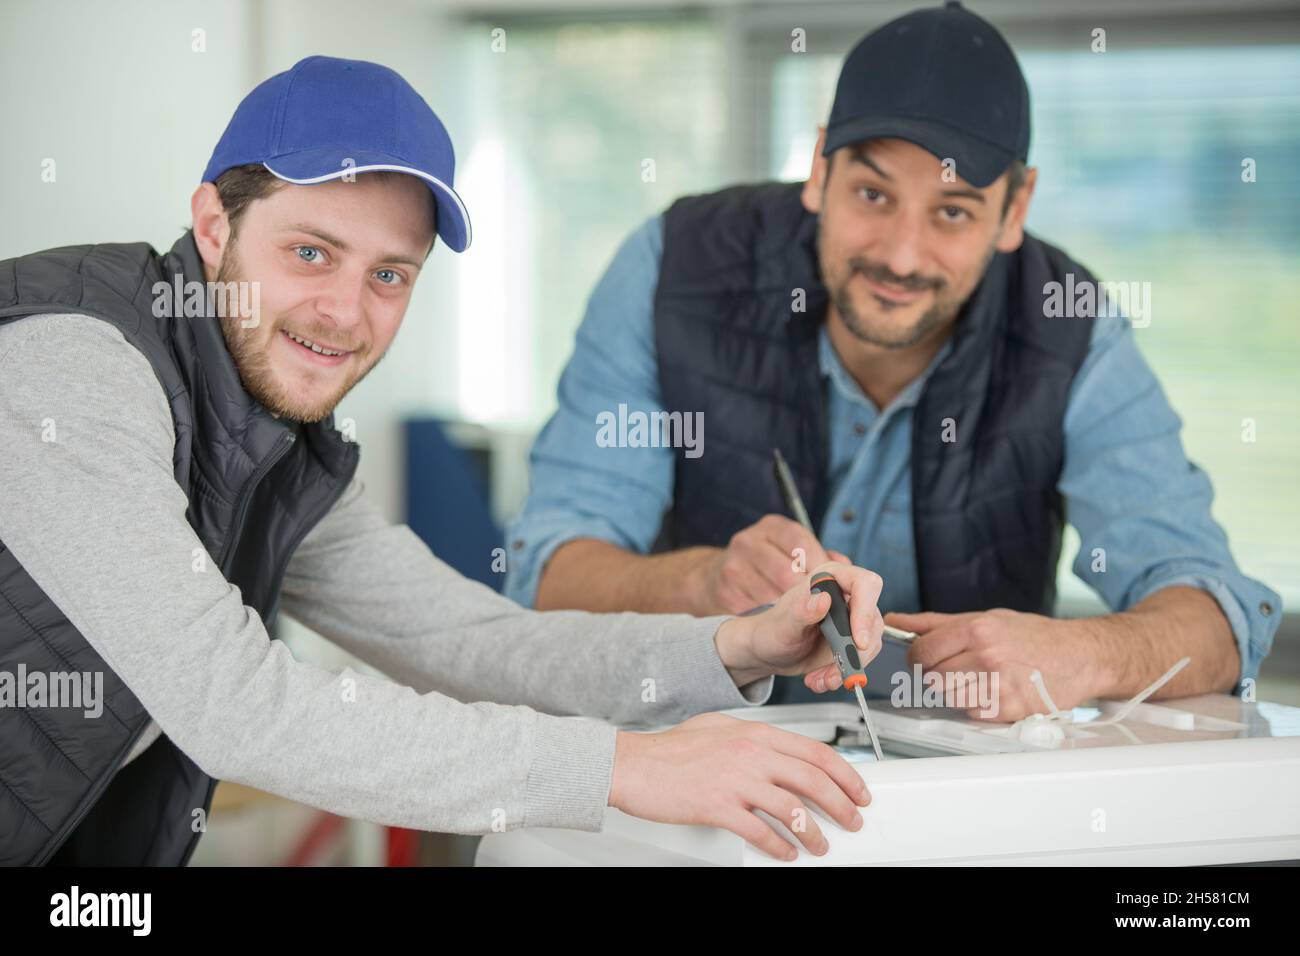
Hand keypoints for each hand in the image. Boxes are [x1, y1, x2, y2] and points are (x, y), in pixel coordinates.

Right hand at [608, 712, 869, 860]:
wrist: (633, 765)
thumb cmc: (669, 750)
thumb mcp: (718, 728)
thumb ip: (751, 738)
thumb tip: (777, 752)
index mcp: (755, 734)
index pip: (816, 752)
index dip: (845, 774)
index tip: (857, 790)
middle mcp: (751, 754)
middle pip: (814, 780)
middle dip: (842, 805)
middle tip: (853, 820)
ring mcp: (736, 780)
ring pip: (793, 810)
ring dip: (814, 833)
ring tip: (821, 845)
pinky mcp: (719, 806)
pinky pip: (761, 832)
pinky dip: (780, 847)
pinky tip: (786, 854)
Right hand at [697, 514, 850, 614]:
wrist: (714, 582)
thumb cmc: (766, 569)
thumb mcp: (790, 552)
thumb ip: (819, 557)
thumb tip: (845, 565)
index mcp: (772, 527)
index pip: (802, 543)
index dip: (820, 568)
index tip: (829, 586)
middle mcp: (748, 542)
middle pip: (789, 573)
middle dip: (807, 594)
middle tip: (818, 607)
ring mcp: (733, 568)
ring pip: (774, 596)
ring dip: (790, 610)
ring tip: (798, 614)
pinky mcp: (725, 594)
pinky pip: (758, 613)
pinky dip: (771, 619)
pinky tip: (776, 619)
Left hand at [715, 561, 884, 688]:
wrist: (768, 652)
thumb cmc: (771, 630)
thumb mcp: (783, 624)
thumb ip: (803, 612)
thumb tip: (823, 600)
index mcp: (830, 578)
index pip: (865, 585)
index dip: (866, 612)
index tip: (858, 640)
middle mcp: (846, 596)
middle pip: (872, 621)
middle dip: (854, 653)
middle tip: (835, 671)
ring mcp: (852, 621)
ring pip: (869, 645)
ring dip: (847, 668)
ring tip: (820, 679)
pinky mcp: (852, 643)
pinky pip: (861, 661)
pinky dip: (843, 675)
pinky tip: (821, 679)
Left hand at [887, 609, 1099, 721]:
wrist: (1080, 656)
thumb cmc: (1033, 636)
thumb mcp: (985, 618)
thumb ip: (936, 622)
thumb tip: (897, 620)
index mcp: (977, 630)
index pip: (922, 650)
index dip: (917, 656)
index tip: (924, 658)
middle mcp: (986, 657)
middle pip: (932, 675)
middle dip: (936, 673)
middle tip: (957, 667)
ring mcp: (997, 685)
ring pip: (948, 696)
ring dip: (955, 690)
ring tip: (979, 678)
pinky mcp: (1007, 710)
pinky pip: (970, 712)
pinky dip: (975, 705)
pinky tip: (994, 691)